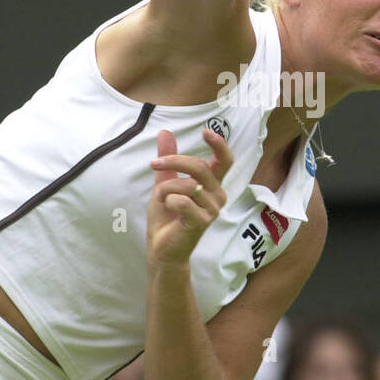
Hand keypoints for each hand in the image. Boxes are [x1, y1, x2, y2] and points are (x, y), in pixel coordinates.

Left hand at [146, 128, 233, 269]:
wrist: (161, 247)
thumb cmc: (167, 215)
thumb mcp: (165, 182)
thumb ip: (168, 159)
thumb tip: (165, 132)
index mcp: (212, 184)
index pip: (225, 160)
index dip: (219, 144)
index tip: (206, 132)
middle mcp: (217, 195)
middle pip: (200, 166)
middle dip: (173, 161)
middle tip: (154, 164)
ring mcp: (212, 210)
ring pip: (187, 185)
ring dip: (165, 188)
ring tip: (161, 198)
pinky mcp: (202, 222)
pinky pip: (181, 201)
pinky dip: (167, 201)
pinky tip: (167, 208)